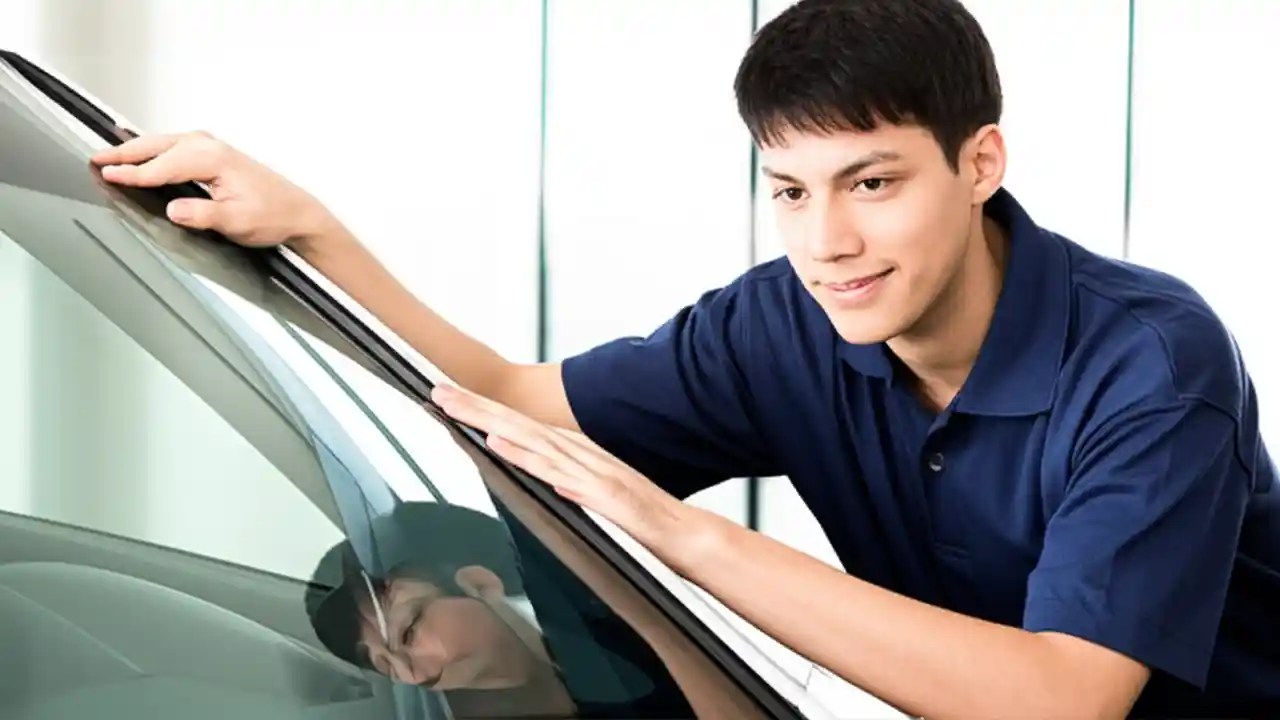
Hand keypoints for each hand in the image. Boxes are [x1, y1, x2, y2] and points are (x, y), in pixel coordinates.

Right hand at [91, 131, 334, 248]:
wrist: (298, 212)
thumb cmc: (272, 216)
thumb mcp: (237, 221)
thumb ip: (203, 215)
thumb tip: (174, 210)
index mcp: (212, 159)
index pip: (162, 167)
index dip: (133, 173)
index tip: (107, 175)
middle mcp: (210, 146)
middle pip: (158, 146)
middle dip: (126, 153)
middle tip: (96, 159)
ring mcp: (213, 147)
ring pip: (165, 143)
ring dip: (137, 148)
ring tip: (111, 155)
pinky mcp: (215, 154)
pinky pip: (175, 145)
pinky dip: (155, 147)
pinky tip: (144, 149)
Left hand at [430, 384, 689, 552]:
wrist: (688, 538)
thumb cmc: (643, 523)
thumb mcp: (597, 499)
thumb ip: (571, 484)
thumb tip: (543, 475)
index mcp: (578, 456)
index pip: (522, 429)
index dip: (485, 413)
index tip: (449, 399)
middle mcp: (582, 456)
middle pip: (520, 426)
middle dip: (476, 408)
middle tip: (436, 391)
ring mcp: (592, 473)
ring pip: (532, 442)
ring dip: (492, 424)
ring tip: (456, 409)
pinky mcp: (603, 496)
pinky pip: (558, 475)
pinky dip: (529, 460)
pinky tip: (500, 448)